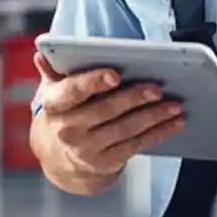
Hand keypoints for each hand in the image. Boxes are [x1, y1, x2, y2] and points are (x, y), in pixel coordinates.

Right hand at [33, 53, 185, 177]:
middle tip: (156, 87)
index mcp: (55, 106)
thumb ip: (54, 71)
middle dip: (133, 98)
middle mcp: (68, 130)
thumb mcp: (55, 92)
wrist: (60, 158)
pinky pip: (137, 145)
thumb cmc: (65, 114)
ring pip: (126, 129)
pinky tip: (175, 122)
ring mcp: (87, 150)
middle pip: (105, 110)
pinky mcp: (106, 163)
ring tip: (175, 104)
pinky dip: (159, 133)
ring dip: (154, 116)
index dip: (93, 82)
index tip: (115, 74)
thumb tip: (41, 53)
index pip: (73, 91)